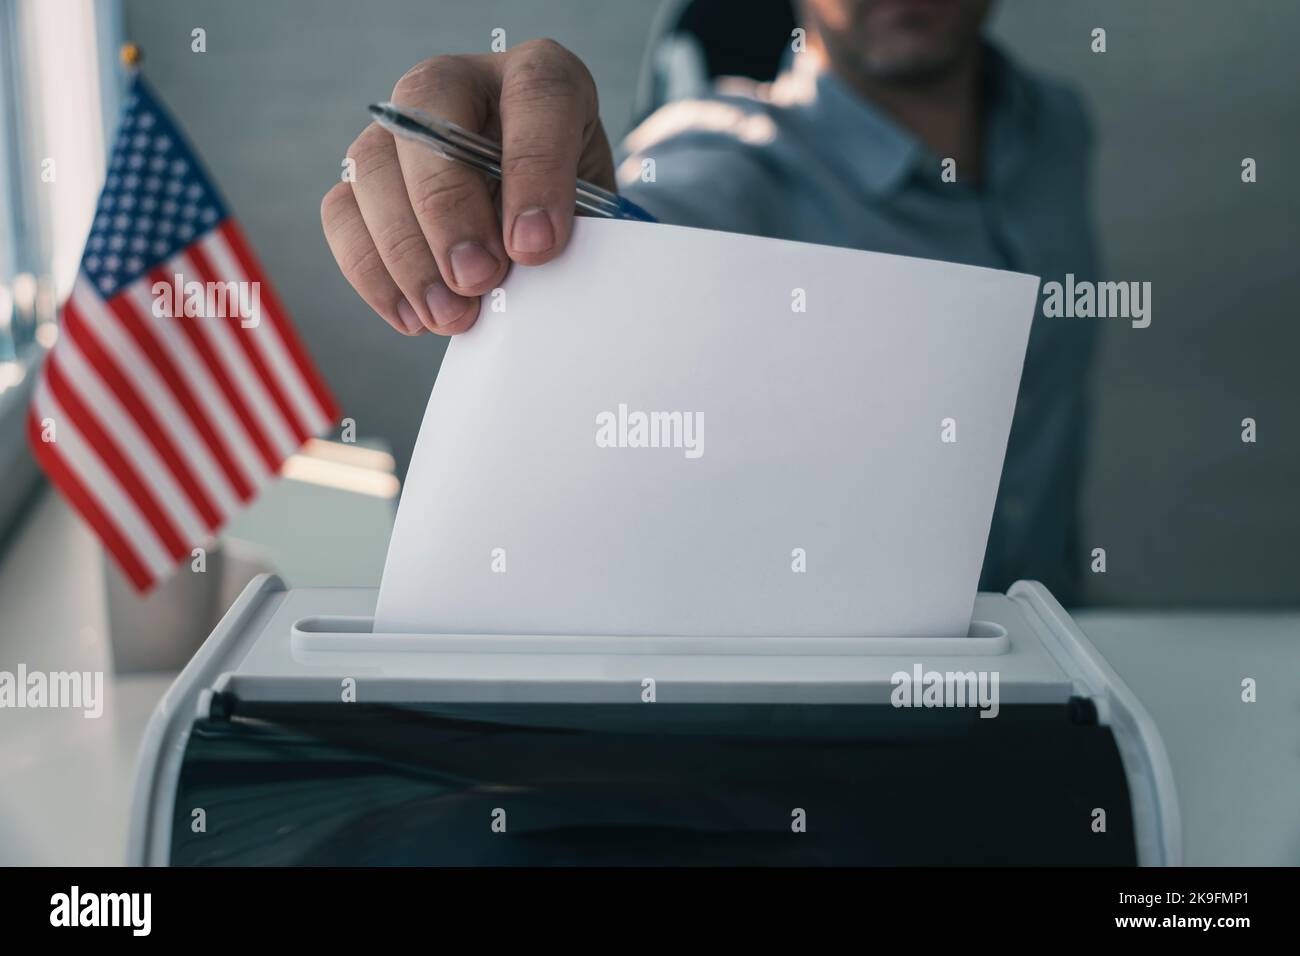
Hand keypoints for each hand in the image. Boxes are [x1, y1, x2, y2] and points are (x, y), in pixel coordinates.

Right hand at [321, 39, 613, 335]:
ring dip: (407, 253)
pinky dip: (373, 273)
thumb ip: (569, 231)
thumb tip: (527, 274)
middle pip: (428, 122)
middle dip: (450, 212)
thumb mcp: (592, 214)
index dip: (535, 169)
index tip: (537, 245)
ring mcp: (401, 124)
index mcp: (537, 76)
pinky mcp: (363, 173)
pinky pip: (343, 214)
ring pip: (372, 167)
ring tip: (449, 314)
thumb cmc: (571, 212)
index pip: (535, 95)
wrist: (540, 222)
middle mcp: (461, 84)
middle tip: (479, 280)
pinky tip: (414, 317)